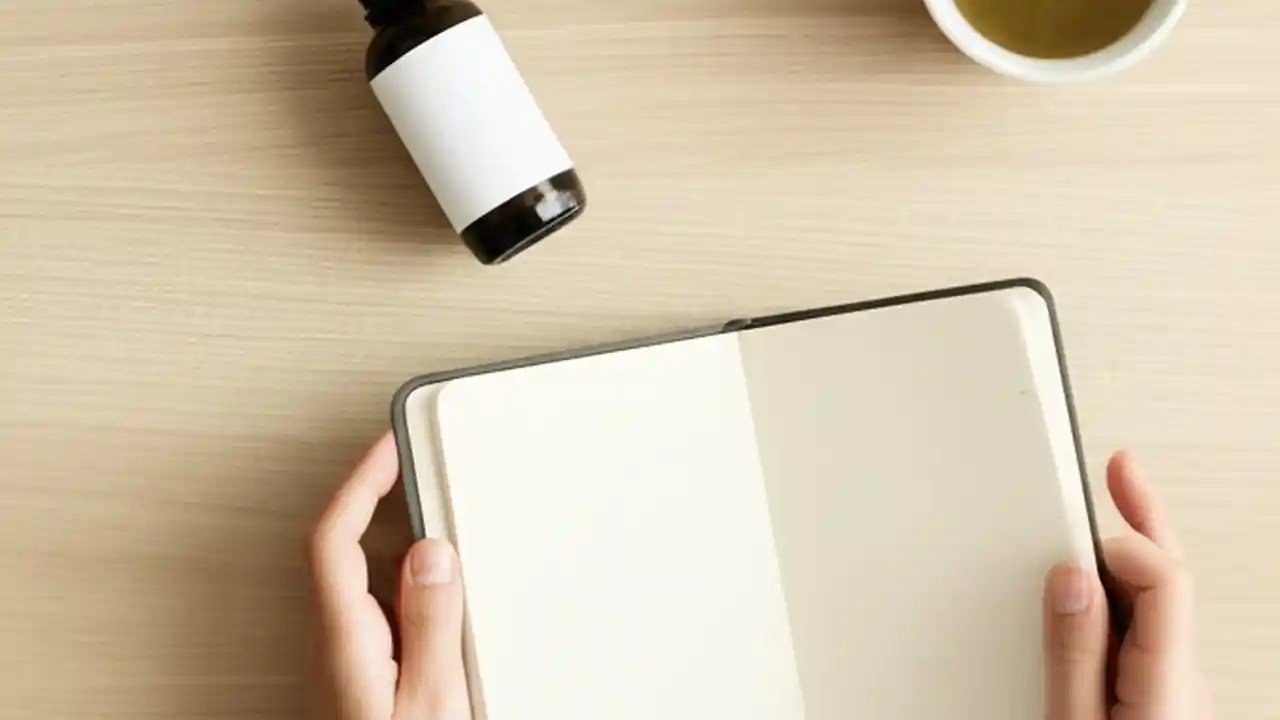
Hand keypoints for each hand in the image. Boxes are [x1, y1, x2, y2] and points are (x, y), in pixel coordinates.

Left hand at [308, 432, 469, 719]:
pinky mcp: (360, 677)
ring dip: (393, 538)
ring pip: (360, 579)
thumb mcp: (431, 700)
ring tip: (438, 512)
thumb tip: (432, 550)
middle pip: (341, 550)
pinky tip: (442, 588)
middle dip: (375, 498)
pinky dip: (406, 579)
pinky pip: (377, 608)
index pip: (333, 538)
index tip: (390, 443)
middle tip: (414, 463)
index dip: (357, 481)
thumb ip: (431, 623)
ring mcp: (344, 662)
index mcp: (345, 641)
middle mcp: (334, 646)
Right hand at [1044, 451, 1212, 718]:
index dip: (1119, 541)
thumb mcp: (1070, 719)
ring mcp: (1179, 687)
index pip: (1164, 579)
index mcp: (1169, 683)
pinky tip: (1091, 584)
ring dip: (1121, 557)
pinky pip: (1147, 628)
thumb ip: (1073, 653)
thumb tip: (1070, 578)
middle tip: (1121, 466)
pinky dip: (1118, 595)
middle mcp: (1185, 679)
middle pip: (1170, 576)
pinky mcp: (1163, 695)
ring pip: (1156, 601)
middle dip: (1141, 516)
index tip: (1069, 532)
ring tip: (1096, 507)